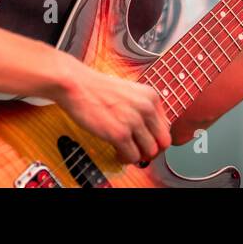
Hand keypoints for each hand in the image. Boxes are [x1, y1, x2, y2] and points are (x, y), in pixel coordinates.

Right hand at [55, 58, 171, 165]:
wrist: (76, 85)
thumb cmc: (96, 88)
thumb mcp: (129, 91)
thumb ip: (142, 108)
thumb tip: (148, 132)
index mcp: (151, 96)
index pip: (166, 127)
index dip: (156, 138)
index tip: (146, 141)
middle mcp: (146, 108)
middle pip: (163, 142)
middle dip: (151, 150)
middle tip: (139, 150)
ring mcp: (133, 121)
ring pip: (149, 152)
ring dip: (137, 155)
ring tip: (125, 150)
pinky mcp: (119, 134)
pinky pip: (132, 157)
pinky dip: (125, 158)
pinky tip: (116, 151)